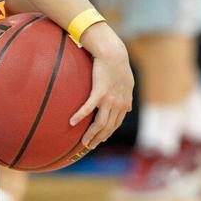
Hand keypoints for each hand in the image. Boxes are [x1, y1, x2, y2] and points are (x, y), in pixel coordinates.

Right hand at [69, 25, 133, 147]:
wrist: (114, 54)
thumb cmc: (119, 67)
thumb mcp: (128, 84)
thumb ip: (127, 98)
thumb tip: (127, 109)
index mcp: (124, 103)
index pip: (116, 124)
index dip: (108, 133)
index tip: (100, 140)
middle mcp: (118, 104)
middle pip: (108, 127)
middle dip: (99, 139)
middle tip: (89, 146)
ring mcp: (109, 99)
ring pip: (100, 123)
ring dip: (91, 135)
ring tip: (83, 142)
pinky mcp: (100, 92)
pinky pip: (88, 108)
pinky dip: (80, 116)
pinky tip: (72, 123)